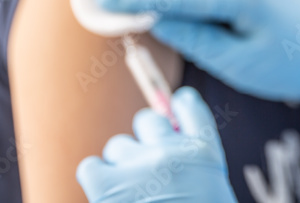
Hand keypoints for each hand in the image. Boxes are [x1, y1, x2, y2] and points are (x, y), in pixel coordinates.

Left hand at [77, 87, 235, 201]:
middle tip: (149, 168)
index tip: (174, 111)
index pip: (188, 106)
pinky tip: (108, 198)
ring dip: (121, 167)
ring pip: (118, 147)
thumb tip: (164, 135)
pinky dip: (97, 181)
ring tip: (131, 195)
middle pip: (148, 120)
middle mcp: (172, 151)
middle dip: (146, 139)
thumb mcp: (207, 192)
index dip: (179, 106)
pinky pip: (91, 167)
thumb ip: (190, 167)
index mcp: (205, 153)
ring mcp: (139, 166)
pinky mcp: (106, 184)